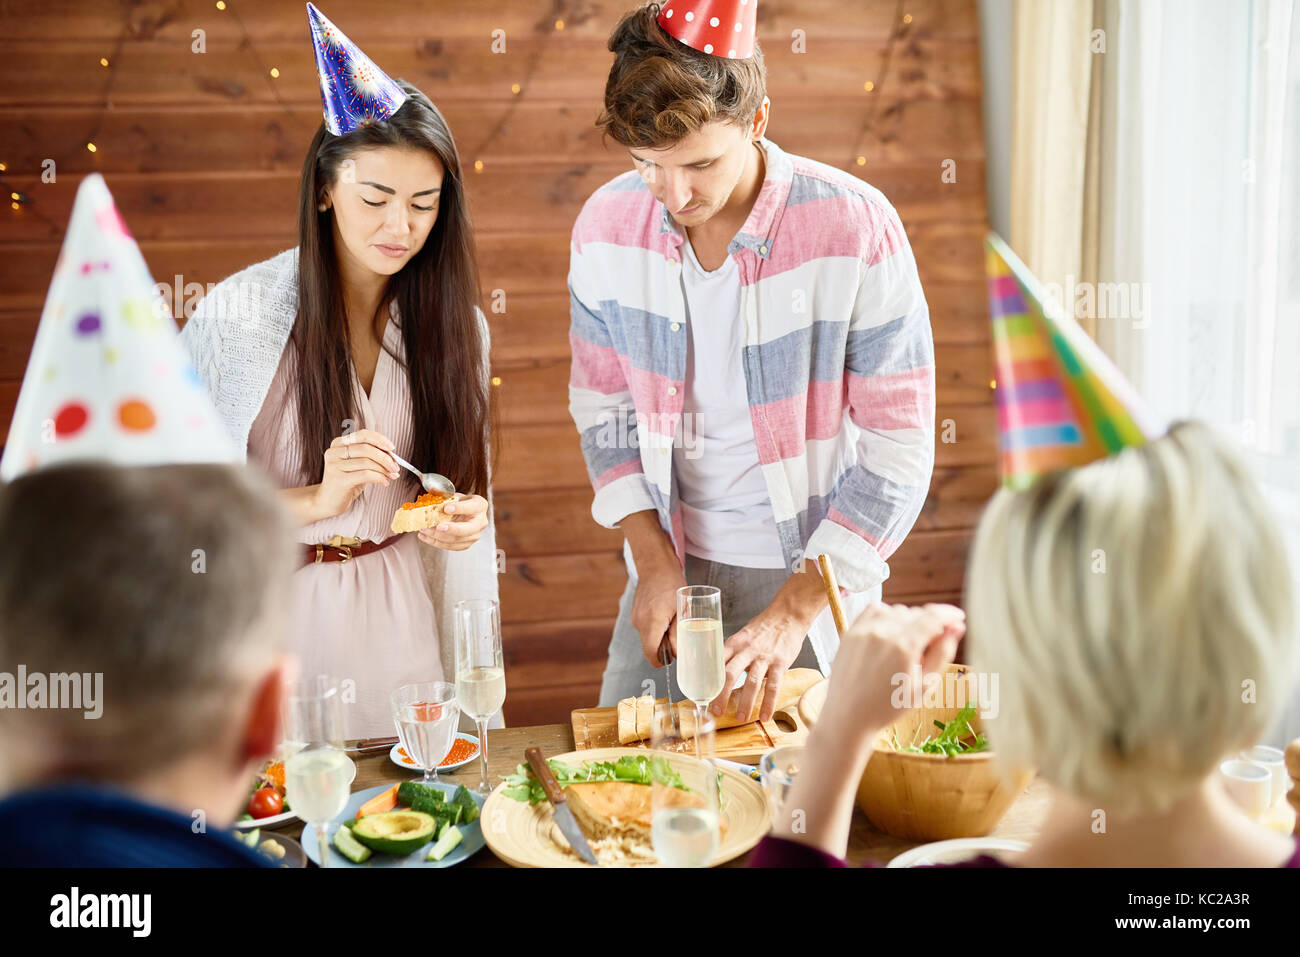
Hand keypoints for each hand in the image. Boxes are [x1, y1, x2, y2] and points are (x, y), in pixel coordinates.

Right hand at [313, 429, 399, 519]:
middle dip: (385, 458)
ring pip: (367, 462)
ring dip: (384, 470)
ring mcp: (335, 465)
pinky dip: (379, 478)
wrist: (328, 501)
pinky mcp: (339, 479)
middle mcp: (334, 452)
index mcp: (339, 443)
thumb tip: (392, 454)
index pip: (362, 435)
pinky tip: (385, 483)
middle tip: (396, 467)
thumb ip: (370, 456)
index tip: (393, 448)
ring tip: (392, 476)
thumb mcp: (358, 465)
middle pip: (366, 448)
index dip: (379, 439)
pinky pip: (366, 475)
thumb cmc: (346, 481)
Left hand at [416, 494, 489, 549]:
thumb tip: (433, 489)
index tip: (446, 508)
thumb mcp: (453, 495)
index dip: (460, 508)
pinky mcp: (466, 544)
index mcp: (480, 505)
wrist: (463, 513)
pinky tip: (425, 536)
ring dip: (438, 536)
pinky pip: (451, 546)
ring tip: (424, 530)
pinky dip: (436, 542)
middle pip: (468, 529)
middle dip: (452, 529)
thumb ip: (443, 493)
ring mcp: (474, 535)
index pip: (472, 507)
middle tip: (438, 527)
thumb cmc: (459, 503)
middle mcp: (481, 522)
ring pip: (457, 540)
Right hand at [630, 554, 686, 668]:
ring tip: (672, 619)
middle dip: (664, 647)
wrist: (655, 564)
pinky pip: (646, 628)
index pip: (651, 654)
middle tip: (678, 634)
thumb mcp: (681, 608)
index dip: (662, 661)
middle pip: (650, 647)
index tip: (672, 657)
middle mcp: (639, 623)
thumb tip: (677, 652)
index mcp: (652, 622)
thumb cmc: (671, 583)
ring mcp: (635, 618)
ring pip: (648, 637)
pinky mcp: (634, 614)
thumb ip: (678, 632)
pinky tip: (665, 614)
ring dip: (661, 635)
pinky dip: (656, 627)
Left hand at [709, 569, 826, 722]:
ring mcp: (764, 657)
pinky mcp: (780, 663)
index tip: (702, 695)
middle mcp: (747, 650)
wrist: (788, 615)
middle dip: (721, 695)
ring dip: (745, 703)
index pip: (716, 662)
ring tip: (740, 718)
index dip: (708, 680)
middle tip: (716, 711)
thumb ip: (732, 654)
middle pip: (730, 674)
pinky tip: (765, 716)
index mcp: (734, 643)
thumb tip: (718, 674)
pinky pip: (773, 686)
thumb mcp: (743, 637)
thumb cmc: (763, 628)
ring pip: (752, 682)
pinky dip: (769, 703)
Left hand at [819, 602, 965, 744]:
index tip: (958, 618)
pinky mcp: (851, 632)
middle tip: (930, 646)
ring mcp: (865, 631)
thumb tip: (956, 628)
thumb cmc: (889, 706)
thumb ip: (942, 654)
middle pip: (916, 613)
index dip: (949, 614)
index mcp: (904, 647)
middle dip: (930, 623)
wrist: (848, 716)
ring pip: (896, 610)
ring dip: (908, 621)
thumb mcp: (924, 686)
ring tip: (908, 646)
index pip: (933, 616)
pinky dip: (887, 615)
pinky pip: (874, 610)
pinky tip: (890, 633)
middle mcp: (883, 633)